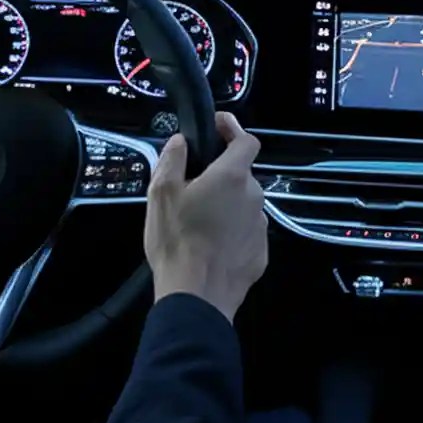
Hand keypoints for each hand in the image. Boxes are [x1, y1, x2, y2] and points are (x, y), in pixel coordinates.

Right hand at [145, 112, 266, 322]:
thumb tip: (180, 141)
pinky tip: (211, 245)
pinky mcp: (261, 251)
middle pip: (241, 175)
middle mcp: (254, 196)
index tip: (218, 126)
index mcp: (232, 176)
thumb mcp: (161, 194)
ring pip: (244, 204)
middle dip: (221, 176)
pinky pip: (246, 231)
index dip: (233, 129)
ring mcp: (261, 225)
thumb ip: (173, 159)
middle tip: (193, 188)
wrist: (197, 296)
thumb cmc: (177, 241)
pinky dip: (232, 231)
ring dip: (227, 205)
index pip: (247, 140)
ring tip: (199, 221)